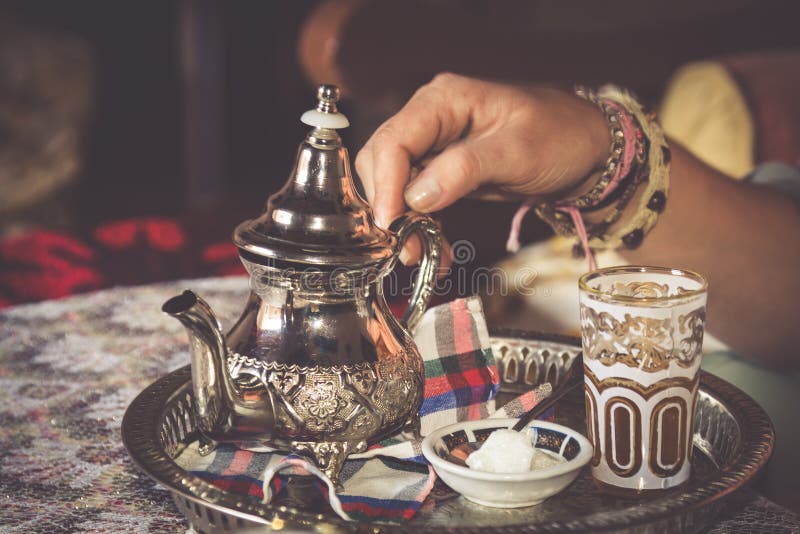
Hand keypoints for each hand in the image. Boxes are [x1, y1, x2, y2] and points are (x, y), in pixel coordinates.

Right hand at [355, 73, 609, 262]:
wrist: (586, 147)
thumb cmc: (560, 136)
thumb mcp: (517, 152)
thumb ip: (465, 169)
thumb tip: (417, 197)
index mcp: (444, 100)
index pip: (394, 140)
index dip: (385, 184)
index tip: (390, 224)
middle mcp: (431, 117)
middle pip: (383, 162)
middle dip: (390, 207)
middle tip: (406, 248)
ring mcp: (434, 143)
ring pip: (395, 184)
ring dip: (403, 223)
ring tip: (421, 256)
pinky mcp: (441, 168)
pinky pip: (415, 198)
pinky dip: (420, 225)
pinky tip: (434, 250)